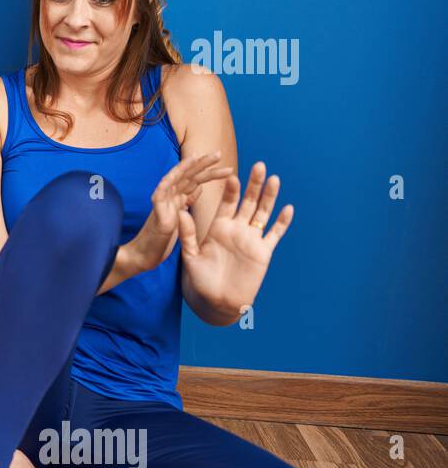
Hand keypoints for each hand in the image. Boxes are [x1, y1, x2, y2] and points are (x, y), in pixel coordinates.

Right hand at [120, 152, 233, 274]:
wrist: (143, 257)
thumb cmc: (160, 241)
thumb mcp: (181, 219)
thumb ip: (187, 202)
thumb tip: (198, 188)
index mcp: (178, 200)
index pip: (195, 182)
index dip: (210, 174)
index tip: (227, 168)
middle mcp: (170, 199)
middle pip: (188, 177)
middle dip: (203, 165)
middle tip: (219, 154)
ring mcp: (162, 204)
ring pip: (174, 180)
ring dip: (185, 168)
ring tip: (199, 157)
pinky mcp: (156, 213)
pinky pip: (160, 194)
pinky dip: (166, 183)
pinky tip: (175, 174)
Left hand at [178, 161, 293, 315]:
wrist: (217, 301)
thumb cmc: (201, 280)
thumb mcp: (191, 256)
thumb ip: (188, 234)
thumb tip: (180, 212)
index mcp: (218, 228)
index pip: (227, 203)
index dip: (231, 189)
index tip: (232, 175)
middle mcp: (236, 230)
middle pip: (248, 202)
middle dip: (254, 185)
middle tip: (260, 166)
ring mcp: (251, 239)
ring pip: (263, 213)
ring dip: (269, 197)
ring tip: (274, 179)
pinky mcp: (263, 252)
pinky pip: (274, 234)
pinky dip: (282, 222)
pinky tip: (288, 208)